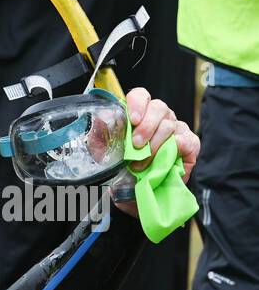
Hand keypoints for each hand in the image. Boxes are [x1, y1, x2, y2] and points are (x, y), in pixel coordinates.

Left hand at [113, 87, 198, 218]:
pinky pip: (186, 141)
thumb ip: (102, 137)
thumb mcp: (106, 154)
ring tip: (141, 164)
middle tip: (136, 145)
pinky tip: (165, 158)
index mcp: (140, 115)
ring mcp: (177, 128)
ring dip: (154, 145)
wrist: (139, 194)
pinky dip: (176, 149)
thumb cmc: (124, 170)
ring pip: (169, 125)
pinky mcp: (190, 144)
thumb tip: (100, 119)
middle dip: (146, 126)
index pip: (141, 96)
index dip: (138, 103)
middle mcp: (160, 117)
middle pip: (159, 108)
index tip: (133, 120)